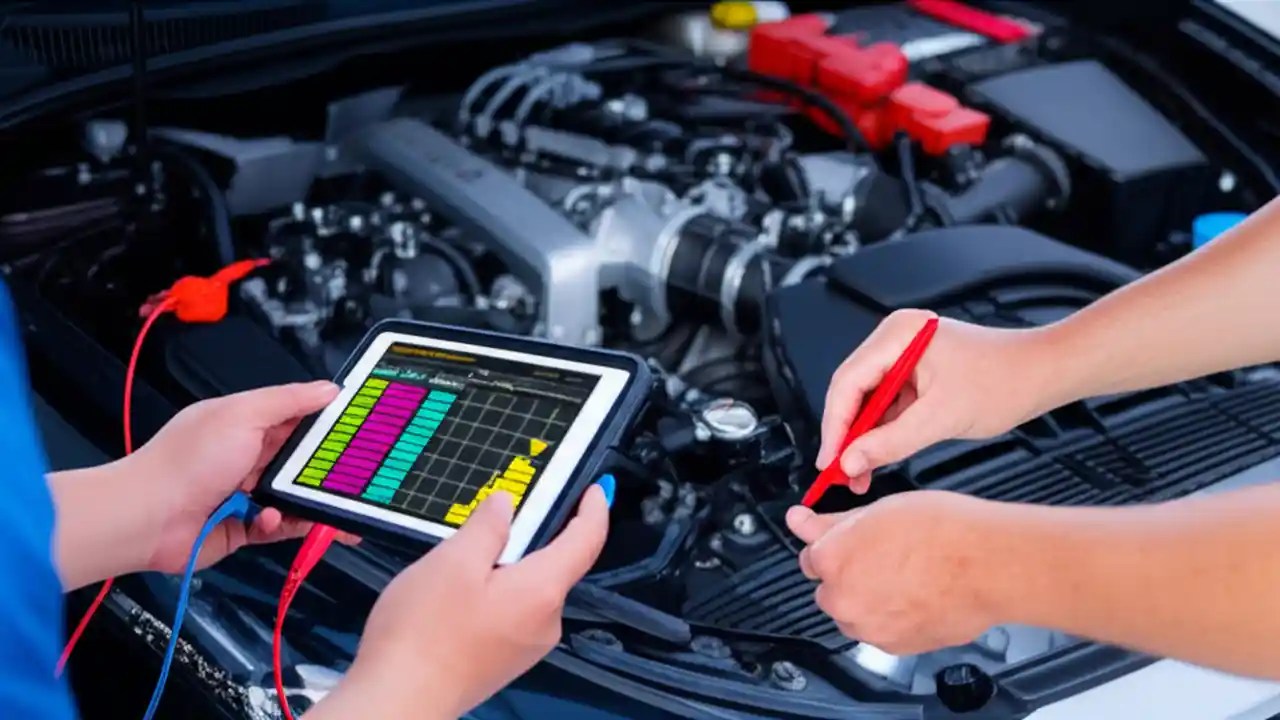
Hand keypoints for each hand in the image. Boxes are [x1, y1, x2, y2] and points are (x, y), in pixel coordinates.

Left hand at [124, 381, 344, 572]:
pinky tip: (272, 519)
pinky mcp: (243, 527)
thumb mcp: (242, 414)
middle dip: (326, 468)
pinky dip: (281, 524)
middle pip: (298, 460)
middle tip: (358, 474)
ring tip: (332, 507)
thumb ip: (289, 401)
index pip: (295, 417)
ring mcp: (244, 494)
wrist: (147, 518)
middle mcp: (245, 457)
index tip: (358, 428)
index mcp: (243, 423)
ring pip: (293, 496)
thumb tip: (330, 388)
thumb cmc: (190, 460)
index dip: (325, 422)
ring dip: (310, 501)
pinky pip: (277, 527)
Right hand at [337, 486, 608, 718]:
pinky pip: (513, 613)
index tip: (593, 490)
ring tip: (462, 559)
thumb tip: (507, 505)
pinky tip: (457, 595)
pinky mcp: (505, 661)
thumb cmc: (425, 632)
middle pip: (555, 565)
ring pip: (529, 590)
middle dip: (532, 537)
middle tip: (498, 516)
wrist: (400, 700)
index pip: (587, 541)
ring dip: (507, 567)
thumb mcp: (452, 562)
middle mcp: (546, 621)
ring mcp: (527, 646)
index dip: (593, 510)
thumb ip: (486, 528)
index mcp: (543, 591)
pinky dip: (496, 593)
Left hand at [786, 491, 1006, 654]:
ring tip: (905, 576)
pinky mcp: (894, 647)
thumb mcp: (877, 511)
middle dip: (848, 575)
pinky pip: (880, 631)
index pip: (811, 557)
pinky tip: (916, 595)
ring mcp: (868, 627)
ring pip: (854, 613)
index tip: (850, 543)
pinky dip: (891, 617)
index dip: (834, 546)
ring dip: (868, 599)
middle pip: (830, 589)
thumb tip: (799, 520)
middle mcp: (842, 599)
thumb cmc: (942, 531)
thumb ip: (831, 523)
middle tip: (885, 557)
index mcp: (831, 560)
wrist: (987, 565)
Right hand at [818, 309, 1053, 492]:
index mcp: (899, 335)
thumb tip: (851, 460)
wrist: (1043, 374)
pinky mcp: (916, 372)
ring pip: (868, 400)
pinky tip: (877, 456)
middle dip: (846, 435)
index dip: (835, 426)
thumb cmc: (1005, 380)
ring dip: (863, 437)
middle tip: (840, 470)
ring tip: (859, 472)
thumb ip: (890, 442)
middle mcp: (897, 339)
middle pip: (853, 391)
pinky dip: (882, 431)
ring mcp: (906, 355)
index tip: (829, 460)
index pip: (848, 382)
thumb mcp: (941, 418)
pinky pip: (887, 403)